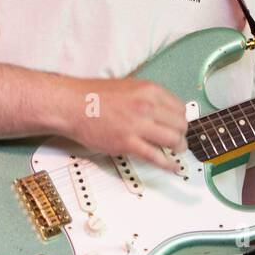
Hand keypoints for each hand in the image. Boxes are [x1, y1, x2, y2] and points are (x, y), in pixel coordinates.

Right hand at [63, 77, 188, 172]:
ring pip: (173, 140)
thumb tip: (165, 110)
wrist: (72, 105)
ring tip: (176, 151)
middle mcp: (147, 106)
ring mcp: (137, 125)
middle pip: (180, 124)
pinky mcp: (127, 143)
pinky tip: (174, 167)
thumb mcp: (129, 86)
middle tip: (179, 139)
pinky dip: (169, 164)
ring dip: (179, 148)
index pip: (180, 108)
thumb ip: (149, 97)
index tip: (179, 126)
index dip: (182, 119)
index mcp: (149, 90)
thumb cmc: (95, 96)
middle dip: (182, 134)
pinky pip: (156, 157)